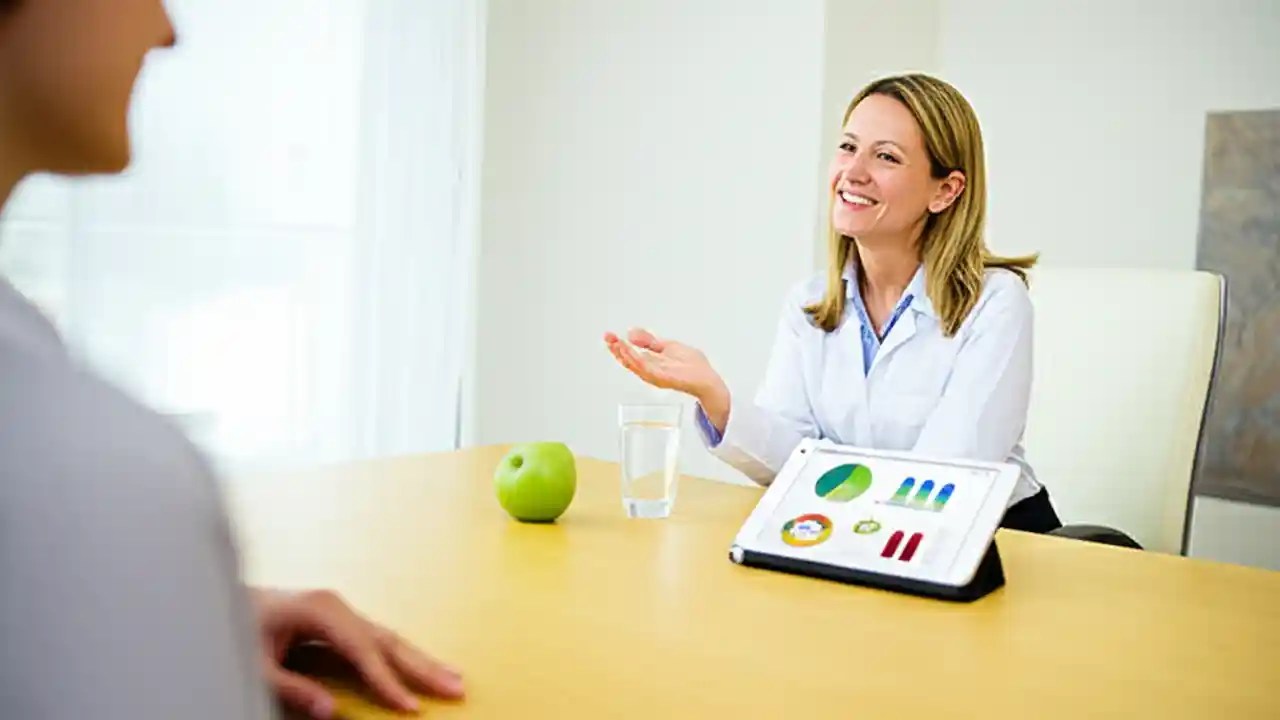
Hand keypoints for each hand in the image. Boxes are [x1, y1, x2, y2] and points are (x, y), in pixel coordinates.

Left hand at [252, 587, 463, 718]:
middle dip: (424, 667)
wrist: (224, 599)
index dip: (389, 682)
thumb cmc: (238, 628)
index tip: (413, 708)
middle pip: (389, 640)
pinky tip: (422, 668)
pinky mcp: (341, 618)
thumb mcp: (256, 666)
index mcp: (321, 610)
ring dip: (422, 660)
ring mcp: (341, 609)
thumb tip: (331, 713)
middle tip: (458, 688)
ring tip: (455, 679)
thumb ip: (292, 689)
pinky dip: (402, 656)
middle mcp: (338, 606)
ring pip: (390, 637)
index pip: (364, 652)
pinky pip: (378, 638)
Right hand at [603, 328, 730, 428]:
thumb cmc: (692, 366)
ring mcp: (655, 376)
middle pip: (627, 361)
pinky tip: (631, 351)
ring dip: (624, 354)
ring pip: (634, 365)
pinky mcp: (663, 378)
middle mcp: (650, 371)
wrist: (707, 377)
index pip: (629, 355)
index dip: (617, 345)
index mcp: (650, 364)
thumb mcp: (666, 346)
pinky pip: (646, 369)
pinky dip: (637, 360)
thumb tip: (631, 333)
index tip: (609, 336)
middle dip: (616, 349)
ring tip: (616, 343)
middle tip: (609, 338)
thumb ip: (649, 341)